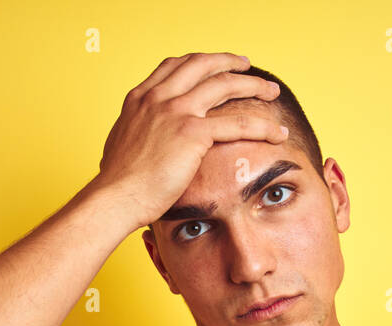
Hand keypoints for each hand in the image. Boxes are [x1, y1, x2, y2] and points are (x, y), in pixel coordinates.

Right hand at [93, 52, 289, 229]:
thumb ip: (137, 135)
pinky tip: (277, 133)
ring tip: (271, 92)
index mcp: (140, 98)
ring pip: (225, 85)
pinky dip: (262, 126)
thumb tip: (142, 143)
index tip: (215, 66)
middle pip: (202, 65)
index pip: (175, 67)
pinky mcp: (192, 132)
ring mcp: (175, 111)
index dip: (199, 63)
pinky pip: (238, 123)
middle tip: (248, 67)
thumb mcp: (121, 146)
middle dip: (229, 62)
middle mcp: (158, 97)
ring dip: (253, 86)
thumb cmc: (116, 185)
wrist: (115, 197)